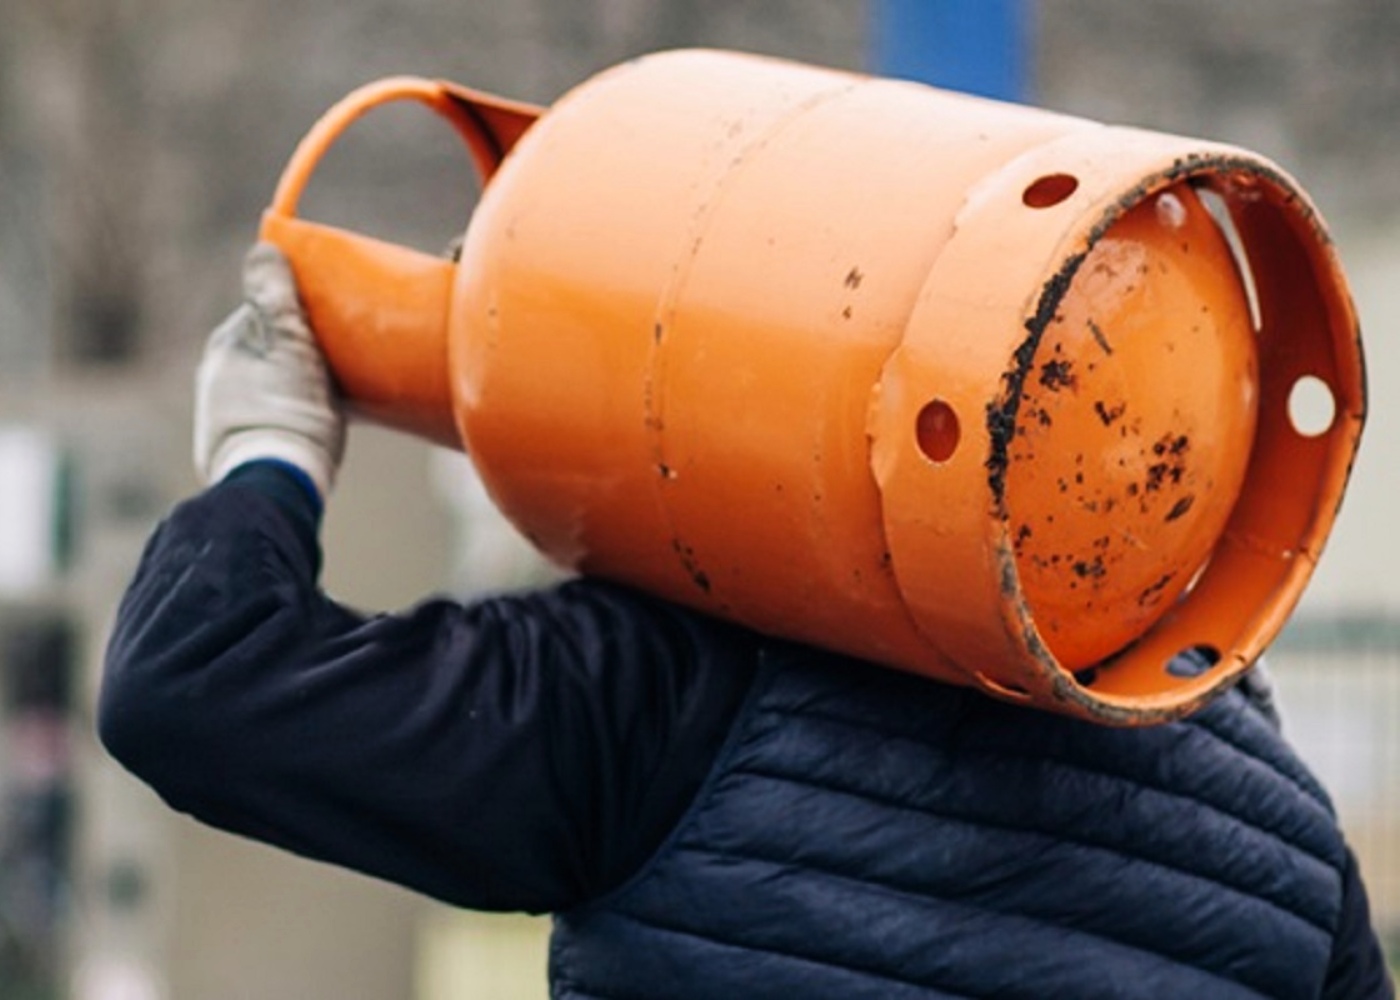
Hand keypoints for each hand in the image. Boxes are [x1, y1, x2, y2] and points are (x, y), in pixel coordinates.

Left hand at [193, 243, 345, 499]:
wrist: (273, 482)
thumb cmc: (287, 408)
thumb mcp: (289, 342)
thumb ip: (275, 295)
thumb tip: (262, 247)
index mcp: (225, 345)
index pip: (269, 311)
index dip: (303, 315)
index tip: (332, 325)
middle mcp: (215, 376)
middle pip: (268, 348)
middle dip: (298, 350)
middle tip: (338, 362)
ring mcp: (221, 413)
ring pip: (268, 383)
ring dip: (293, 384)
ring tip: (329, 398)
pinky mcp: (234, 446)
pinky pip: (268, 414)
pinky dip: (288, 413)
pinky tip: (312, 424)